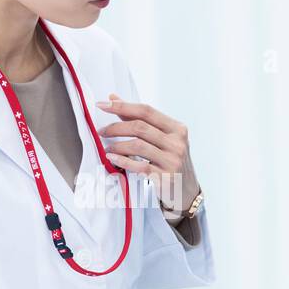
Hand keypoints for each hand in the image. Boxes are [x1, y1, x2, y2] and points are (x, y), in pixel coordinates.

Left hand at [98, 95, 201, 214]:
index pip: (146, 111)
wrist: (186, 190)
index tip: (102, 105)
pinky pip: (139, 166)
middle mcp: (177, 143)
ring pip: (137, 145)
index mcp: (177, 129)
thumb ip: (139, 119)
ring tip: (108, 147)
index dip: (122, 106)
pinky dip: (122, 160)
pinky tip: (112, 158)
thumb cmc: (170, 161)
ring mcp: (173, 160)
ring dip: (117, 145)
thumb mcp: (161, 138)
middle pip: (140, 127)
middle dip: (116, 127)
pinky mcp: (166, 177)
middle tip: (102, 131)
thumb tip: (114, 98)